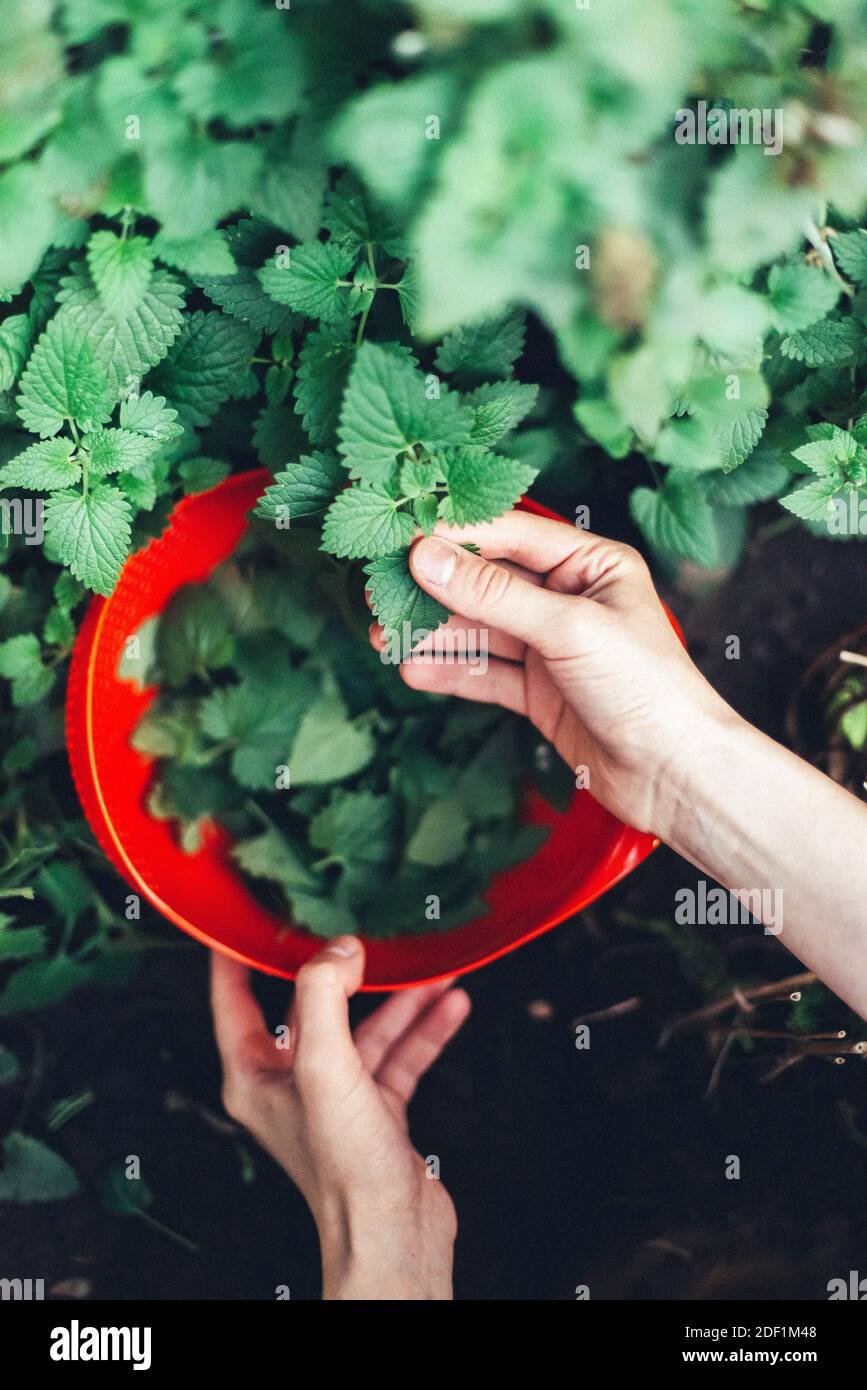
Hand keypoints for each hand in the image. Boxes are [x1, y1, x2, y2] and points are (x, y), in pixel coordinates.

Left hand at [211, 938, 469, 1299]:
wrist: (393, 1233)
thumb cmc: (344, 1167)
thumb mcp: (325, 1066)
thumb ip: (326, 995)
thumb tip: (340, 948)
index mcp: (255, 1075)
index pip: (234, 999)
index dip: (237, 955)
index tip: (247, 915)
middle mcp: (291, 1084)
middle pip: (313, 1007)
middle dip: (345, 970)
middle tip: (361, 929)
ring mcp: (336, 1098)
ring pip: (367, 1030)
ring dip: (403, 1000)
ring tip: (435, 968)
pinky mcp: (378, 1112)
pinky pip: (400, 1057)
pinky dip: (425, 1031)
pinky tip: (450, 1006)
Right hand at [370, 510, 735, 838]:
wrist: (673, 774)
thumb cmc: (645, 687)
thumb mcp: (567, 629)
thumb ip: (492, 594)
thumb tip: (425, 557)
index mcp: (591, 565)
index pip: (510, 535)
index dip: (454, 535)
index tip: (400, 536)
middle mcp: (570, 599)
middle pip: (487, 583)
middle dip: (434, 590)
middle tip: (379, 593)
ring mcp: (552, 648)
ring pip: (479, 631)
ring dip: (432, 634)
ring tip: (382, 638)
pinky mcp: (539, 692)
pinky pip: (485, 673)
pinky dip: (449, 671)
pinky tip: (412, 670)